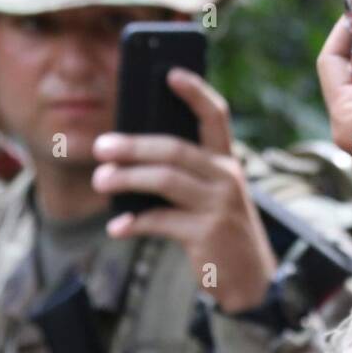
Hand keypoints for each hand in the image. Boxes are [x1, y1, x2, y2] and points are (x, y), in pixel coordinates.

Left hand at [91, 69, 276, 312]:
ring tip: (101, 180)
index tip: (170, 74)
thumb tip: (126, 158)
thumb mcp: (210, 196)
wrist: (251, 279)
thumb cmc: (220, 230)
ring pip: (165, 179)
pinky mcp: (207, 232)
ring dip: (127, 178)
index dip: (194, 93)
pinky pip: (160, 220)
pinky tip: (116, 227)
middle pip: (175, 149)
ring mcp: (219, 204)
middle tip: (102, 147)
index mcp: (227, 161)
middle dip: (134, 145)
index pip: (215, 116)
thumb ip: (183, 174)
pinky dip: (134, 223)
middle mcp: (227, 176)